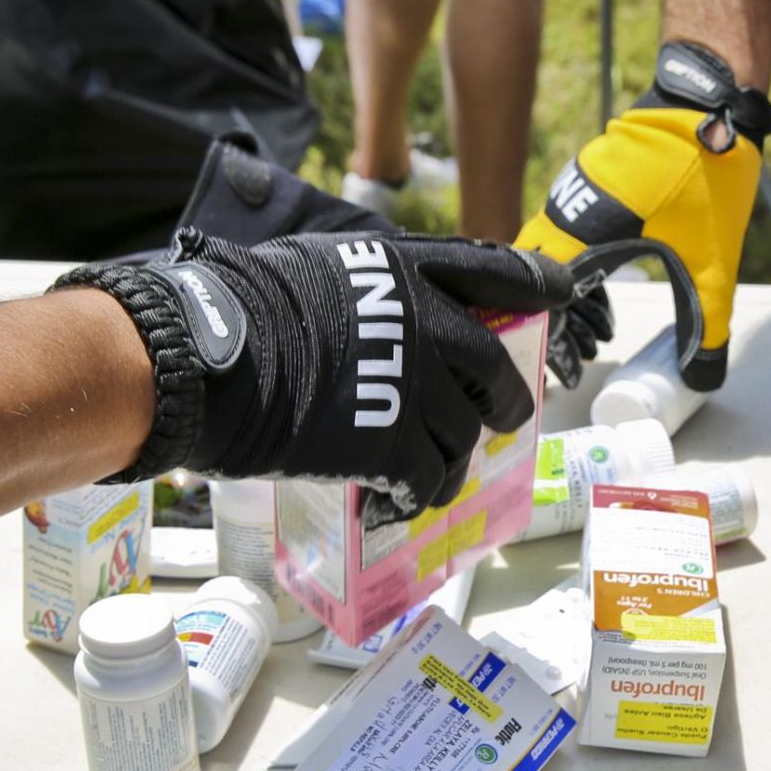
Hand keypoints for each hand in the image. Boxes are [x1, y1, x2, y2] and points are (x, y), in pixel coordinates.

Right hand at [54, 229, 570, 516]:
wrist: (208, 359)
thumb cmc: (238, 307)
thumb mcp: (317, 267)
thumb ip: (369, 291)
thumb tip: (379, 316)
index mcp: (405, 270)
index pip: (493, 269)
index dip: (534, 282)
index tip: (562, 294)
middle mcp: (426, 323)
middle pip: (492, 369)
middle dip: (506, 399)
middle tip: (506, 418)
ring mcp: (415, 385)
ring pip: (464, 433)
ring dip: (456, 458)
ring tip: (438, 477)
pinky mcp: (394, 442)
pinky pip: (430, 477)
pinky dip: (422, 494)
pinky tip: (404, 502)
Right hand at [514, 41, 770, 391]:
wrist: (711, 103)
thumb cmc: (706, 179)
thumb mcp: (712, 265)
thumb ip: (706, 325)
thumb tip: (703, 377)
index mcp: (584, 232)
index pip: (541, 296)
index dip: (551, 337)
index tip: (567, 368)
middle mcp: (566, 209)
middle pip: (538, 276)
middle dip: (558, 320)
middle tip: (583, 352)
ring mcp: (575, 189)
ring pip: (552, 252)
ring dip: (570, 293)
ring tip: (600, 327)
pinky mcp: (590, 177)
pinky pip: (568, 229)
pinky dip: (581, 264)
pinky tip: (610, 281)